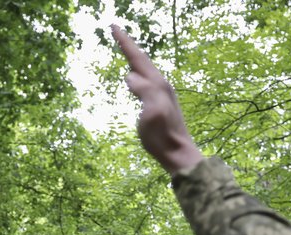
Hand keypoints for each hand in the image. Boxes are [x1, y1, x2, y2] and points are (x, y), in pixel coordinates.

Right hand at [111, 24, 204, 174]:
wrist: (178, 153)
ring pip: (146, 69)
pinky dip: (138, 71)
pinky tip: (137, 77)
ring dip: (135, 57)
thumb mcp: (152, 112)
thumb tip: (130, 76)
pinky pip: (146, 80)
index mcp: (157, 84)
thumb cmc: (162, 136)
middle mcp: (161, 85)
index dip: (125, 42)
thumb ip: (144, 91)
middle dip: (129, 45)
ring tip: (125, 49)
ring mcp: (163, 94)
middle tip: (116, 30)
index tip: (113, 26)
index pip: (138, 58)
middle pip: (143, 60)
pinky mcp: (162, 103)